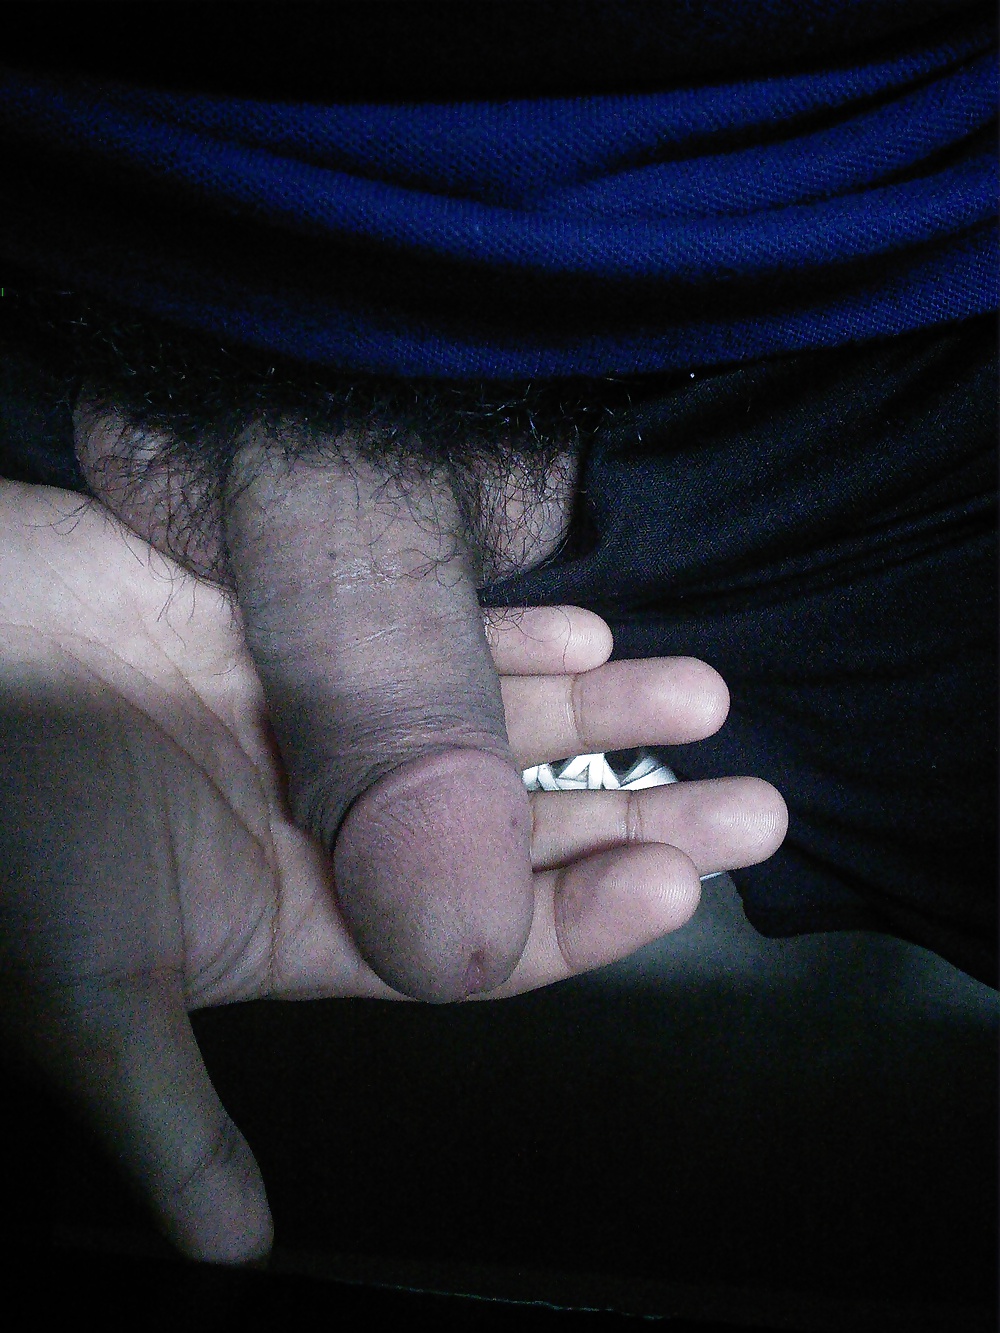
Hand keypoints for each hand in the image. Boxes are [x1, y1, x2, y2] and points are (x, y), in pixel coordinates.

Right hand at [0, 480, 784, 1262]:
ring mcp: (334, 718)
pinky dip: (508, 631)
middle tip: (758, 808)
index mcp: (310, 918)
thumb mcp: (88, 992)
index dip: (578, 918)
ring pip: (496, 721)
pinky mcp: (311, 626)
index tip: (678, 885)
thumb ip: (171, 1114)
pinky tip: (590, 636)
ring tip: (703, 696)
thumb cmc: (12, 839)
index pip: (476, 934)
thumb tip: (231, 1254)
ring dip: (601, 715)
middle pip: (517, 829)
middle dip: (634, 816)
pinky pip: (432, 631)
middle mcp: (343, 821)